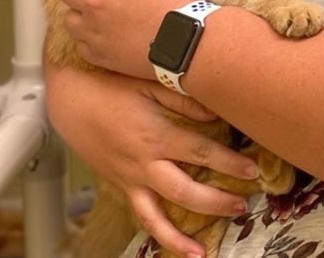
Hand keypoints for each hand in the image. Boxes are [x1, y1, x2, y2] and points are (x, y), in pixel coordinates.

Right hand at [44, 61, 258, 256]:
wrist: (70, 99)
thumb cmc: (111, 86)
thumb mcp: (149, 82)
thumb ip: (184, 100)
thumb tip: (216, 115)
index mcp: (156, 136)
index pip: (202, 154)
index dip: (230, 163)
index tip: (253, 170)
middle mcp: (144, 164)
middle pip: (186, 192)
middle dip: (217, 202)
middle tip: (242, 206)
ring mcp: (130, 179)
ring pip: (158, 217)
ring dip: (182, 236)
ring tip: (204, 251)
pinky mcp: (120, 187)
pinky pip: (140, 216)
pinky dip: (156, 235)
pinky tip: (172, 247)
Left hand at [58, 0, 199, 79]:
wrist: (186, 44)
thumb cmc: (176, 4)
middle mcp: (92, 1)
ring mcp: (91, 30)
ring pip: (68, 17)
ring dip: (81, 13)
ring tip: (102, 16)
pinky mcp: (95, 54)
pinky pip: (80, 42)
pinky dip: (90, 38)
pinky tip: (109, 35)